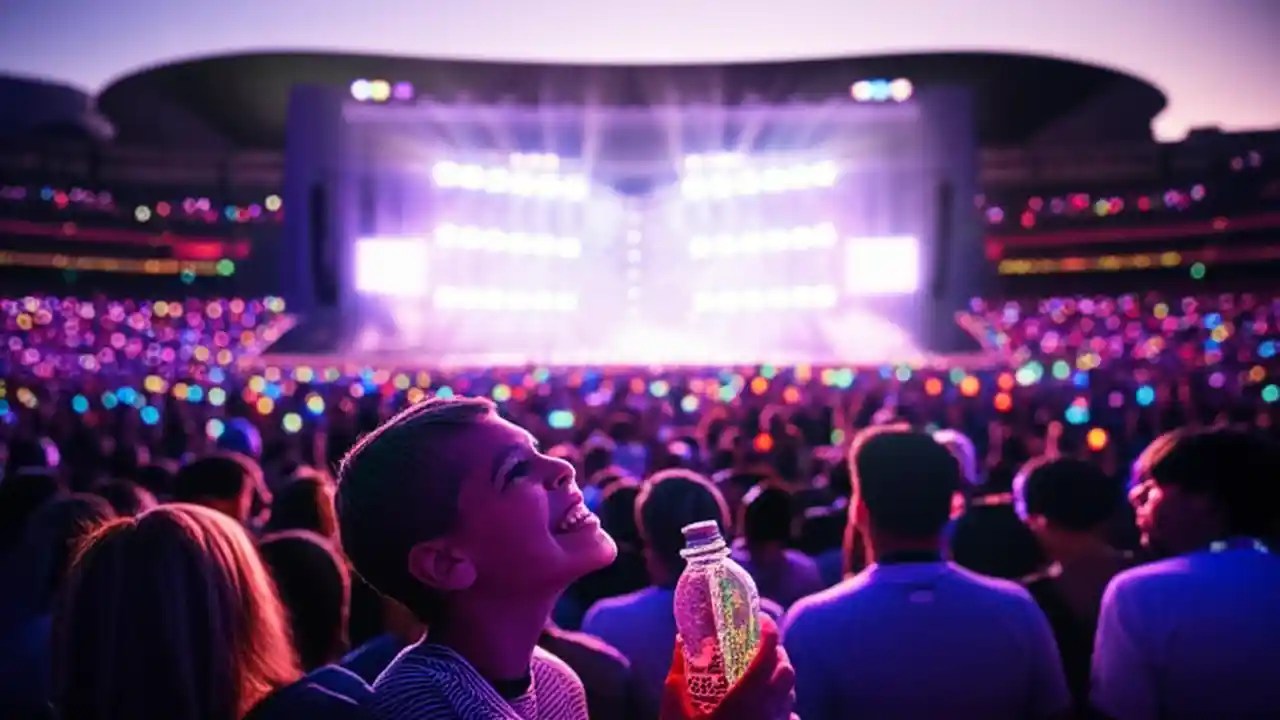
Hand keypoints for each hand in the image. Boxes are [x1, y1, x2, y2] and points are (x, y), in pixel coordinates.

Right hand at [659, 614, 797, 719]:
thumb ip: (679, 671)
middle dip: (776, 653)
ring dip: (780, 680)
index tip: (758, 618)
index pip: (770, 652)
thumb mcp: (674, 707)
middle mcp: (769, 712)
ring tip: (759, 675)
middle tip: (756, 646)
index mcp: (748, 696)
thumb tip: (680, 640)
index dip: (769, 629)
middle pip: (788, 671)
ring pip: (790, 696)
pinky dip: (781, 709)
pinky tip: (764, 711)